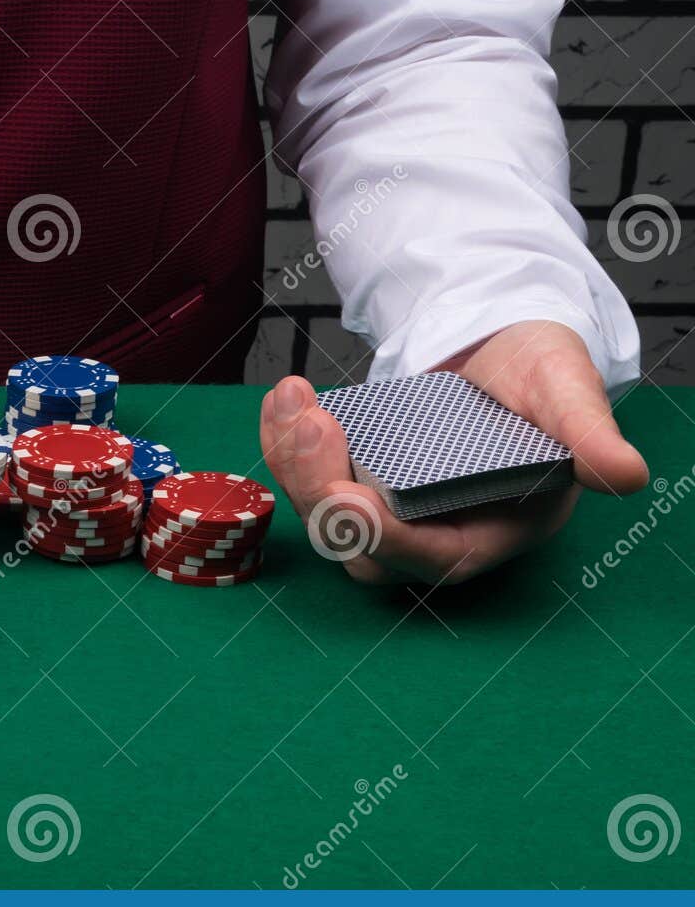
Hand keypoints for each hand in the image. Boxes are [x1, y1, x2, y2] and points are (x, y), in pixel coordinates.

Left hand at [260, 320, 646, 584]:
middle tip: (312, 424)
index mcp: (495, 530)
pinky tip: (282, 399)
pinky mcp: (356, 479)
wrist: (503, 346)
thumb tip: (624, 474)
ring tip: (293, 398)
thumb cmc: (544, 375)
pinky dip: (283, 442)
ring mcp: (390, 510)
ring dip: (292, 463)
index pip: (436, 560)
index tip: (350, 499)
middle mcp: (436, 532)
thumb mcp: (569, 395)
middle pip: (362, 550)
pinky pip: (306, 479)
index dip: (390, 541)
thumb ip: (588, 435)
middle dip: (322, 491)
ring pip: (323, 517)